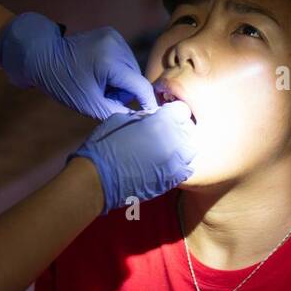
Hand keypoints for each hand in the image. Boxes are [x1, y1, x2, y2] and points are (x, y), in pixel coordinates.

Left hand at [0, 12, 156, 118]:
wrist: (43, 56)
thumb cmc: (64, 83)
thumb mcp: (90, 104)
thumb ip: (117, 113)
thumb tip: (140, 118)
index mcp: (111, 62)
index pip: (140, 85)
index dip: (148, 103)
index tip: (150, 116)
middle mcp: (117, 45)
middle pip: (135, 76)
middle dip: (125, 90)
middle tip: (104, 96)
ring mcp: (114, 36)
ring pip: (131, 67)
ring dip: (122, 80)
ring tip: (101, 85)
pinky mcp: (111, 33)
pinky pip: (124, 57)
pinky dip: (117, 69)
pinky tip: (101, 72)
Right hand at [70, 102, 197, 213]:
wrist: (100, 178)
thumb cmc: (106, 144)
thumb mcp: (123, 119)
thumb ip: (144, 116)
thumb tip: (153, 117)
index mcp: (162, 122)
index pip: (182, 110)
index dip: (172, 112)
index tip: (165, 116)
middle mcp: (174, 141)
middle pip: (188, 129)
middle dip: (178, 128)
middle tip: (163, 132)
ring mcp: (175, 163)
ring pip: (190, 150)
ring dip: (180, 147)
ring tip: (165, 149)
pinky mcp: (173, 180)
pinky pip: (185, 169)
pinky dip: (178, 165)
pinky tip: (165, 164)